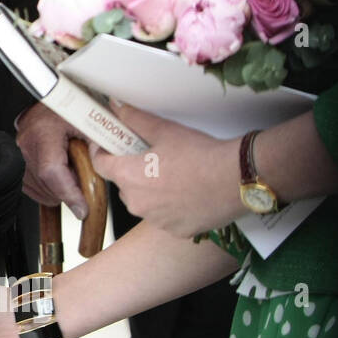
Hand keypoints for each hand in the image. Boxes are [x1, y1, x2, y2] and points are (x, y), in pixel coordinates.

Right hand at [16, 102, 88, 217]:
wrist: (59, 95)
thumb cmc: (75, 104)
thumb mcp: (94, 123)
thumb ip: (99, 146)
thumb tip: (105, 170)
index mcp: (44, 130)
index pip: (51, 171)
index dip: (68, 193)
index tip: (82, 208)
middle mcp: (27, 139)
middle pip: (44, 182)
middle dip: (67, 193)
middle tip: (85, 191)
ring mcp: (19, 147)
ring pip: (35, 186)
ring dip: (56, 191)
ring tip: (72, 180)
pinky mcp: (17, 153)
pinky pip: (28, 181)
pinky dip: (45, 187)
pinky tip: (59, 180)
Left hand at [89, 102, 240, 237]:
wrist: (237, 179)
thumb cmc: (201, 155)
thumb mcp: (164, 131)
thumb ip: (135, 119)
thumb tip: (117, 107)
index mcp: (128, 177)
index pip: (100, 165)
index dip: (102, 153)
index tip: (108, 146)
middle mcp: (136, 203)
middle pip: (123, 184)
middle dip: (132, 171)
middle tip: (150, 159)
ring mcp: (155, 220)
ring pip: (143, 202)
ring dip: (151, 191)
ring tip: (173, 176)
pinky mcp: (176, 230)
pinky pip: (164, 217)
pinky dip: (170, 207)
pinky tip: (186, 193)